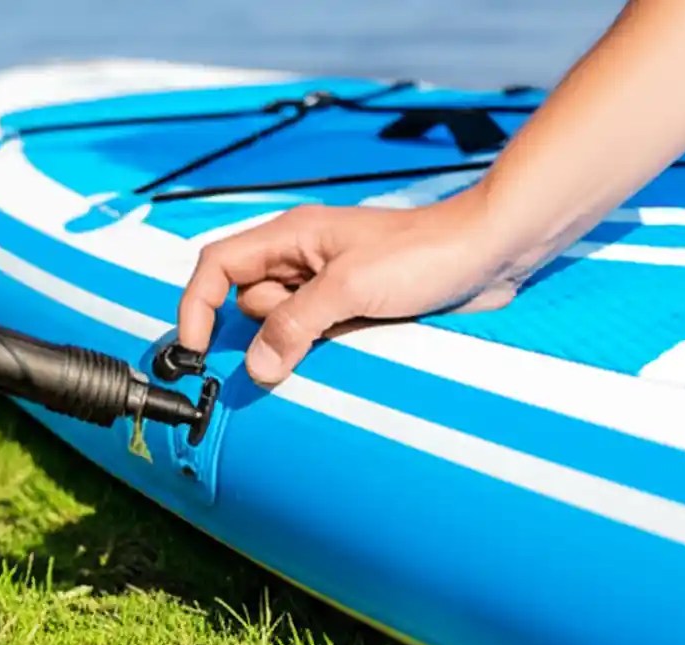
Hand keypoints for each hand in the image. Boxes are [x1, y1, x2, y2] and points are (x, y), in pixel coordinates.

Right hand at [177, 187, 532, 385]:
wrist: (488, 253)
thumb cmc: (423, 253)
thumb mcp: (349, 288)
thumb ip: (296, 326)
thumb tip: (257, 368)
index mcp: (290, 236)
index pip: (217, 266)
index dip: (197, 306)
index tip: (197, 351)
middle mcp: (301, 258)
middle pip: (247, 302)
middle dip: (265, 330)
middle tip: (307, 336)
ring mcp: (326, 283)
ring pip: (282, 324)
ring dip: (300, 342)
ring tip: (346, 331)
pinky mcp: (351, 305)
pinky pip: (315, 334)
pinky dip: (323, 346)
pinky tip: (357, 340)